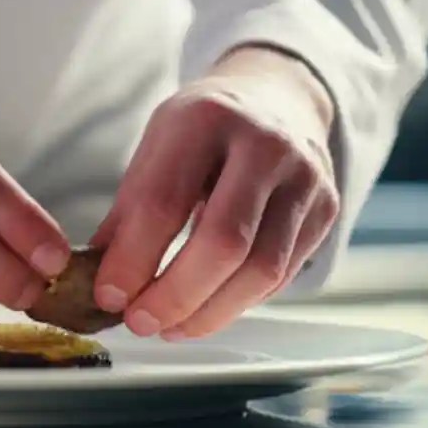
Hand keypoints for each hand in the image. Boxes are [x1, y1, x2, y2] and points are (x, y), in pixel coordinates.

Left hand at [91, 46, 338, 338]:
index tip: (108, 297)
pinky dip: (239, 302)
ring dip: (210, 312)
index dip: (132, 260)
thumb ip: (129, 215)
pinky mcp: (326, 210)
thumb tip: (101, 288)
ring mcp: (304, 177)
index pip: (164, 202)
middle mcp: (264, 144)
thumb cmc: (205, 133)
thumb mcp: (157, 150)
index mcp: (206, 118)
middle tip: (141, 322)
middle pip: (223, 242)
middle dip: (175, 296)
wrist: (278, 100)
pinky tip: (208, 309)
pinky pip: (283, 275)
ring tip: (172, 327)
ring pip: (261, 270)